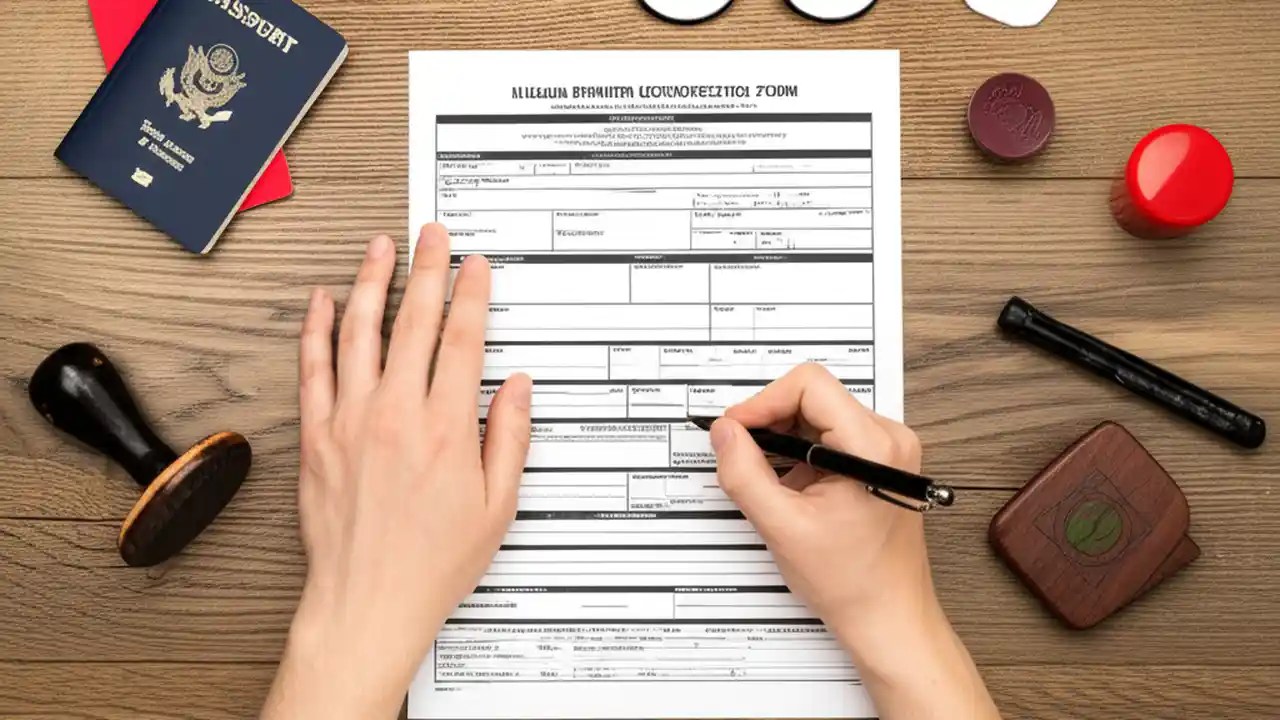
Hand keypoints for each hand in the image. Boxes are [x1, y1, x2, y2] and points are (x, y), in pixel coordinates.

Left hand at [262, 226, 532, 719]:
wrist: (367, 602)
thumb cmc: (431, 564)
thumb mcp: (496, 507)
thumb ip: (508, 439)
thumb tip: (515, 387)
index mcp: (445, 429)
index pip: (463, 341)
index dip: (472, 296)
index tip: (476, 268)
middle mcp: (395, 414)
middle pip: (414, 322)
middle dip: (426, 269)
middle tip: (431, 236)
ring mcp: (350, 420)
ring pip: (360, 331)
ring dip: (372, 282)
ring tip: (380, 249)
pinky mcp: (317, 436)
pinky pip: (314, 368)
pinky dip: (318, 329)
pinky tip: (324, 302)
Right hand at [710, 363, 998, 718]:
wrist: (890, 619)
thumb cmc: (853, 584)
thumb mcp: (782, 527)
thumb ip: (744, 473)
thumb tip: (725, 433)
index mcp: (874, 447)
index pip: (809, 385)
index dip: (763, 402)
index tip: (736, 429)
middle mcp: (889, 440)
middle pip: (814, 396)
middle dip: (770, 422)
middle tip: (740, 454)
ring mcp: (888, 451)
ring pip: (819, 417)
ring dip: (784, 441)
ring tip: (769, 482)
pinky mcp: (880, 464)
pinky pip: (830, 438)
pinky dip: (800, 456)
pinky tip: (791, 491)